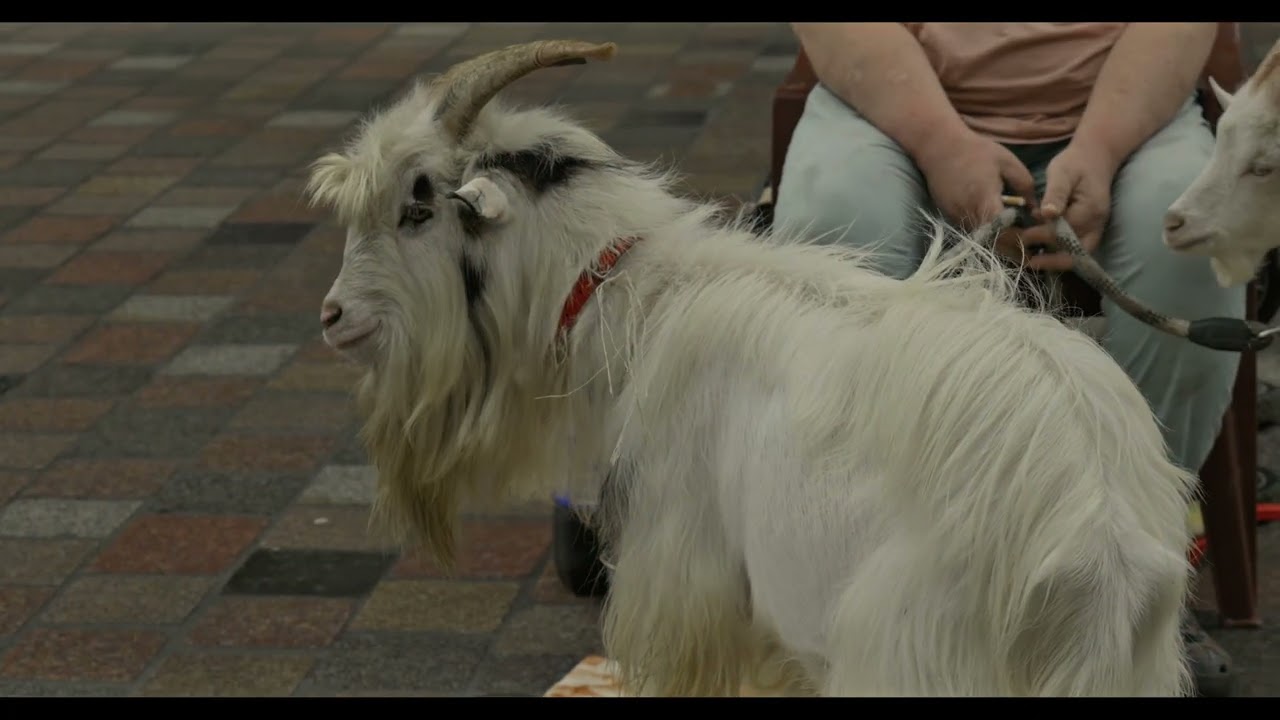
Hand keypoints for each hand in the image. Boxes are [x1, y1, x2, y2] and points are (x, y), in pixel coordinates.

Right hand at [914, 129, 1037, 233]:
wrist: (939, 147)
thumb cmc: (976, 151)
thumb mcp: (1008, 162)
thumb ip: (1025, 186)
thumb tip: (1036, 210)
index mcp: (984, 199)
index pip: (1004, 231)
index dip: (1020, 238)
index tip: (1035, 236)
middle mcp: (968, 214)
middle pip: (993, 242)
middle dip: (1013, 246)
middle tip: (1031, 244)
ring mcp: (956, 218)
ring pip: (982, 241)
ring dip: (1000, 242)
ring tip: (1018, 238)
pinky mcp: (950, 218)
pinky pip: (973, 233)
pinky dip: (987, 235)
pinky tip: (998, 228)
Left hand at [1027, 142, 1117, 271]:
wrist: (1096, 158)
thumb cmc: (1075, 164)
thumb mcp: (1062, 172)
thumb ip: (1056, 193)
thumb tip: (1047, 214)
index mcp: (1089, 210)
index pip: (1062, 232)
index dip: (1040, 236)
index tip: (1020, 236)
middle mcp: (1096, 224)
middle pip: (1075, 253)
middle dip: (1050, 260)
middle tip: (1025, 261)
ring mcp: (1096, 230)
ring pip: (1077, 256)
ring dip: (1055, 261)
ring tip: (1030, 262)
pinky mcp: (1091, 231)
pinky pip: (1077, 250)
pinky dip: (1060, 255)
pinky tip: (1041, 254)